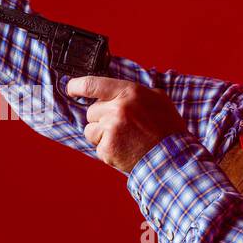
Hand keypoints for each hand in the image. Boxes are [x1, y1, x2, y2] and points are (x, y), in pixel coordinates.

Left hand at [67, 76, 186, 172]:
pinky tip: (124, 151)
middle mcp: (118, 108)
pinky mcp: (107, 148)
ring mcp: (111, 129)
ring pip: (90, 130)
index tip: (70, 88)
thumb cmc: (167, 129)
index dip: (76, 86)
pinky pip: (97, 147)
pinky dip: (108, 151)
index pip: (92, 84)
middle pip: (91, 111)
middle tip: (122, 128)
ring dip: (102, 136)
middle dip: (101, 119)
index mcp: (129, 92)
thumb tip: (115, 89)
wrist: (172, 158)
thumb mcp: (158, 99)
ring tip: (124, 140)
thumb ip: (135, 92)